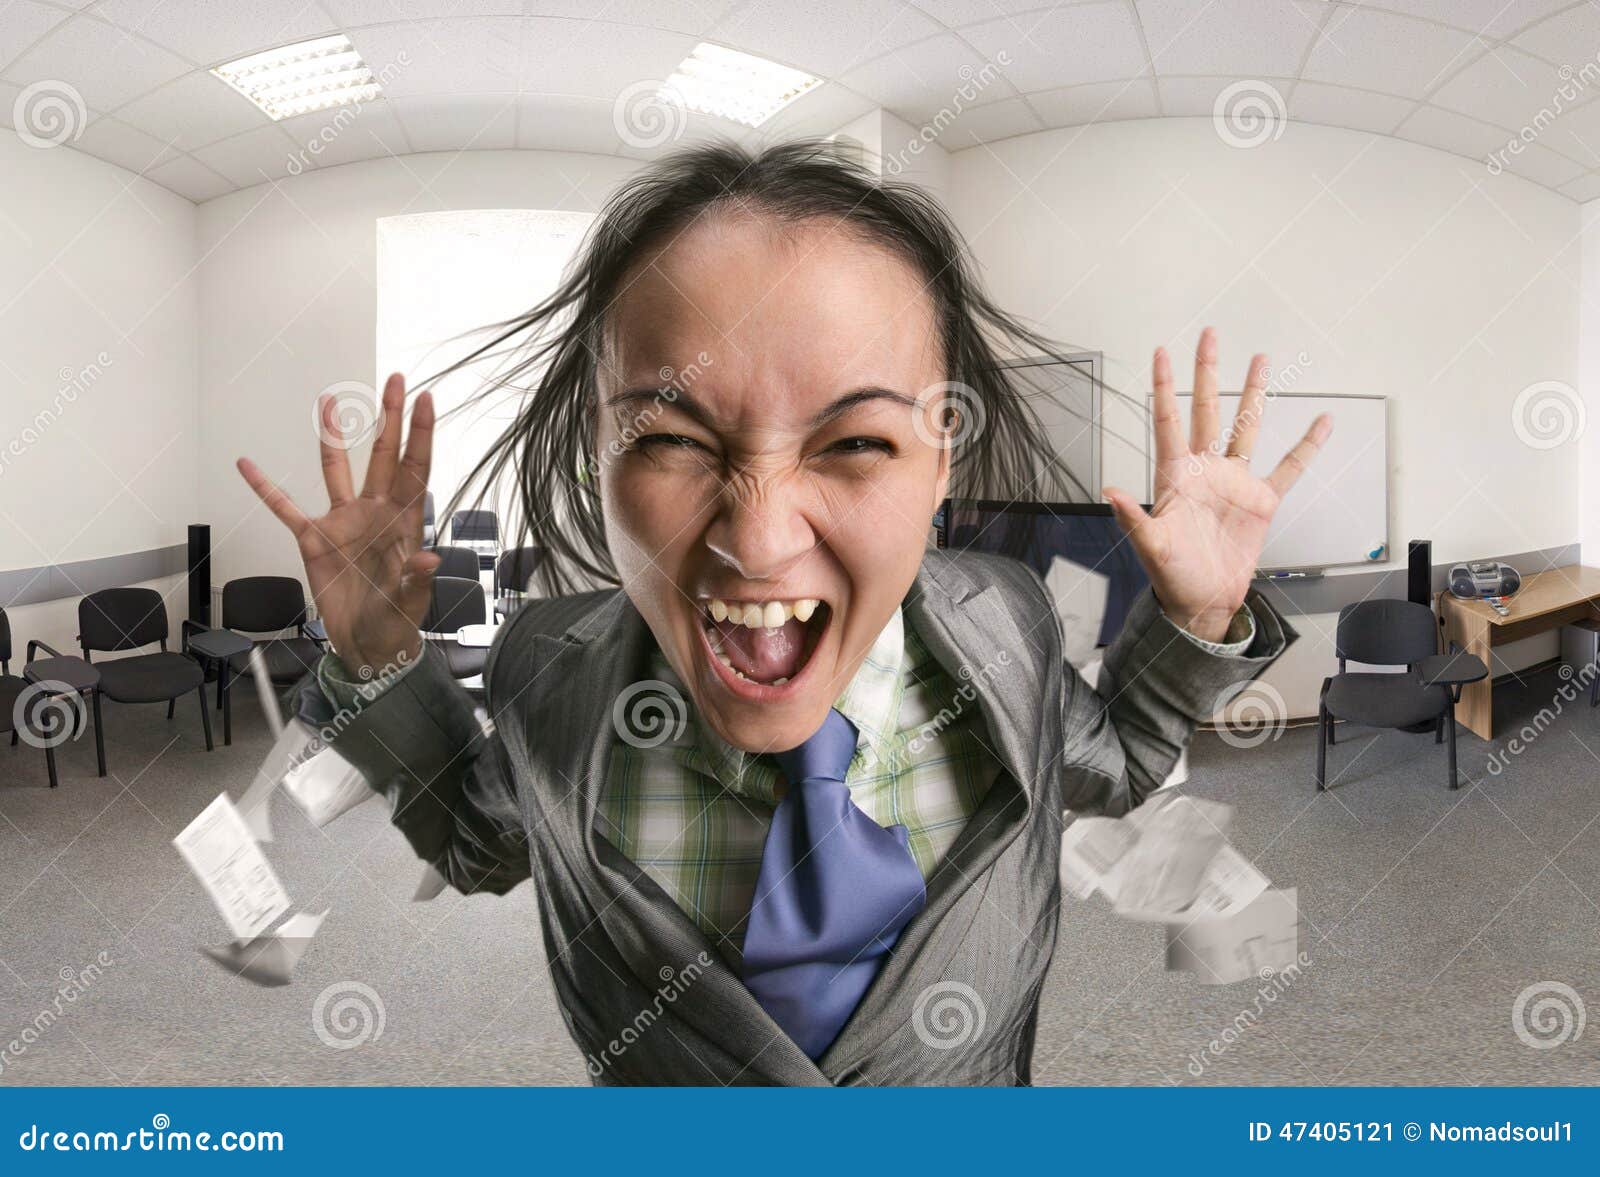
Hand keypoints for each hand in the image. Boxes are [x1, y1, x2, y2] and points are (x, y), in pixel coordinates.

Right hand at [237, 374, 437, 675]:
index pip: (415, 469)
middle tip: (395, 380)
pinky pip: (286, 509)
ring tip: (329, 402)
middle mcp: (375, 513)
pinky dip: (267, 488)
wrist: (367, 645)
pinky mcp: (314, 540)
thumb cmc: (395, 623)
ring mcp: (343, 523)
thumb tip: (430, 558)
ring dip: (332, 438)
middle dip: (390, 419)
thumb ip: (417, 581)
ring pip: (337, 470)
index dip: (421, 435)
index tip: (426, 399)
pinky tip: (248, 465)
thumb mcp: (410, 605)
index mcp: (404, 522)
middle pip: (383, 456)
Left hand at [1103, 328, 1330, 642]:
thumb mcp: (1151, 548)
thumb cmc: (1172, 577)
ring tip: (1261, 359)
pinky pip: (1289, 468)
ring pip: (1246, 427)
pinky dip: (1306, 447)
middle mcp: (1205, 470)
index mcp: (1175, 476)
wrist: (1203, 602)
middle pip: (1207, 410)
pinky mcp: (1261, 502)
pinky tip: (1321, 423)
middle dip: (1207, 372)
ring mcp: (1234, 482)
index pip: (1167, 420)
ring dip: (1254, 393)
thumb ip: (1133, 519)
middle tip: (1211, 335)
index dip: (1164, 386)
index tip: (1161, 352)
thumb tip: (1110, 491)